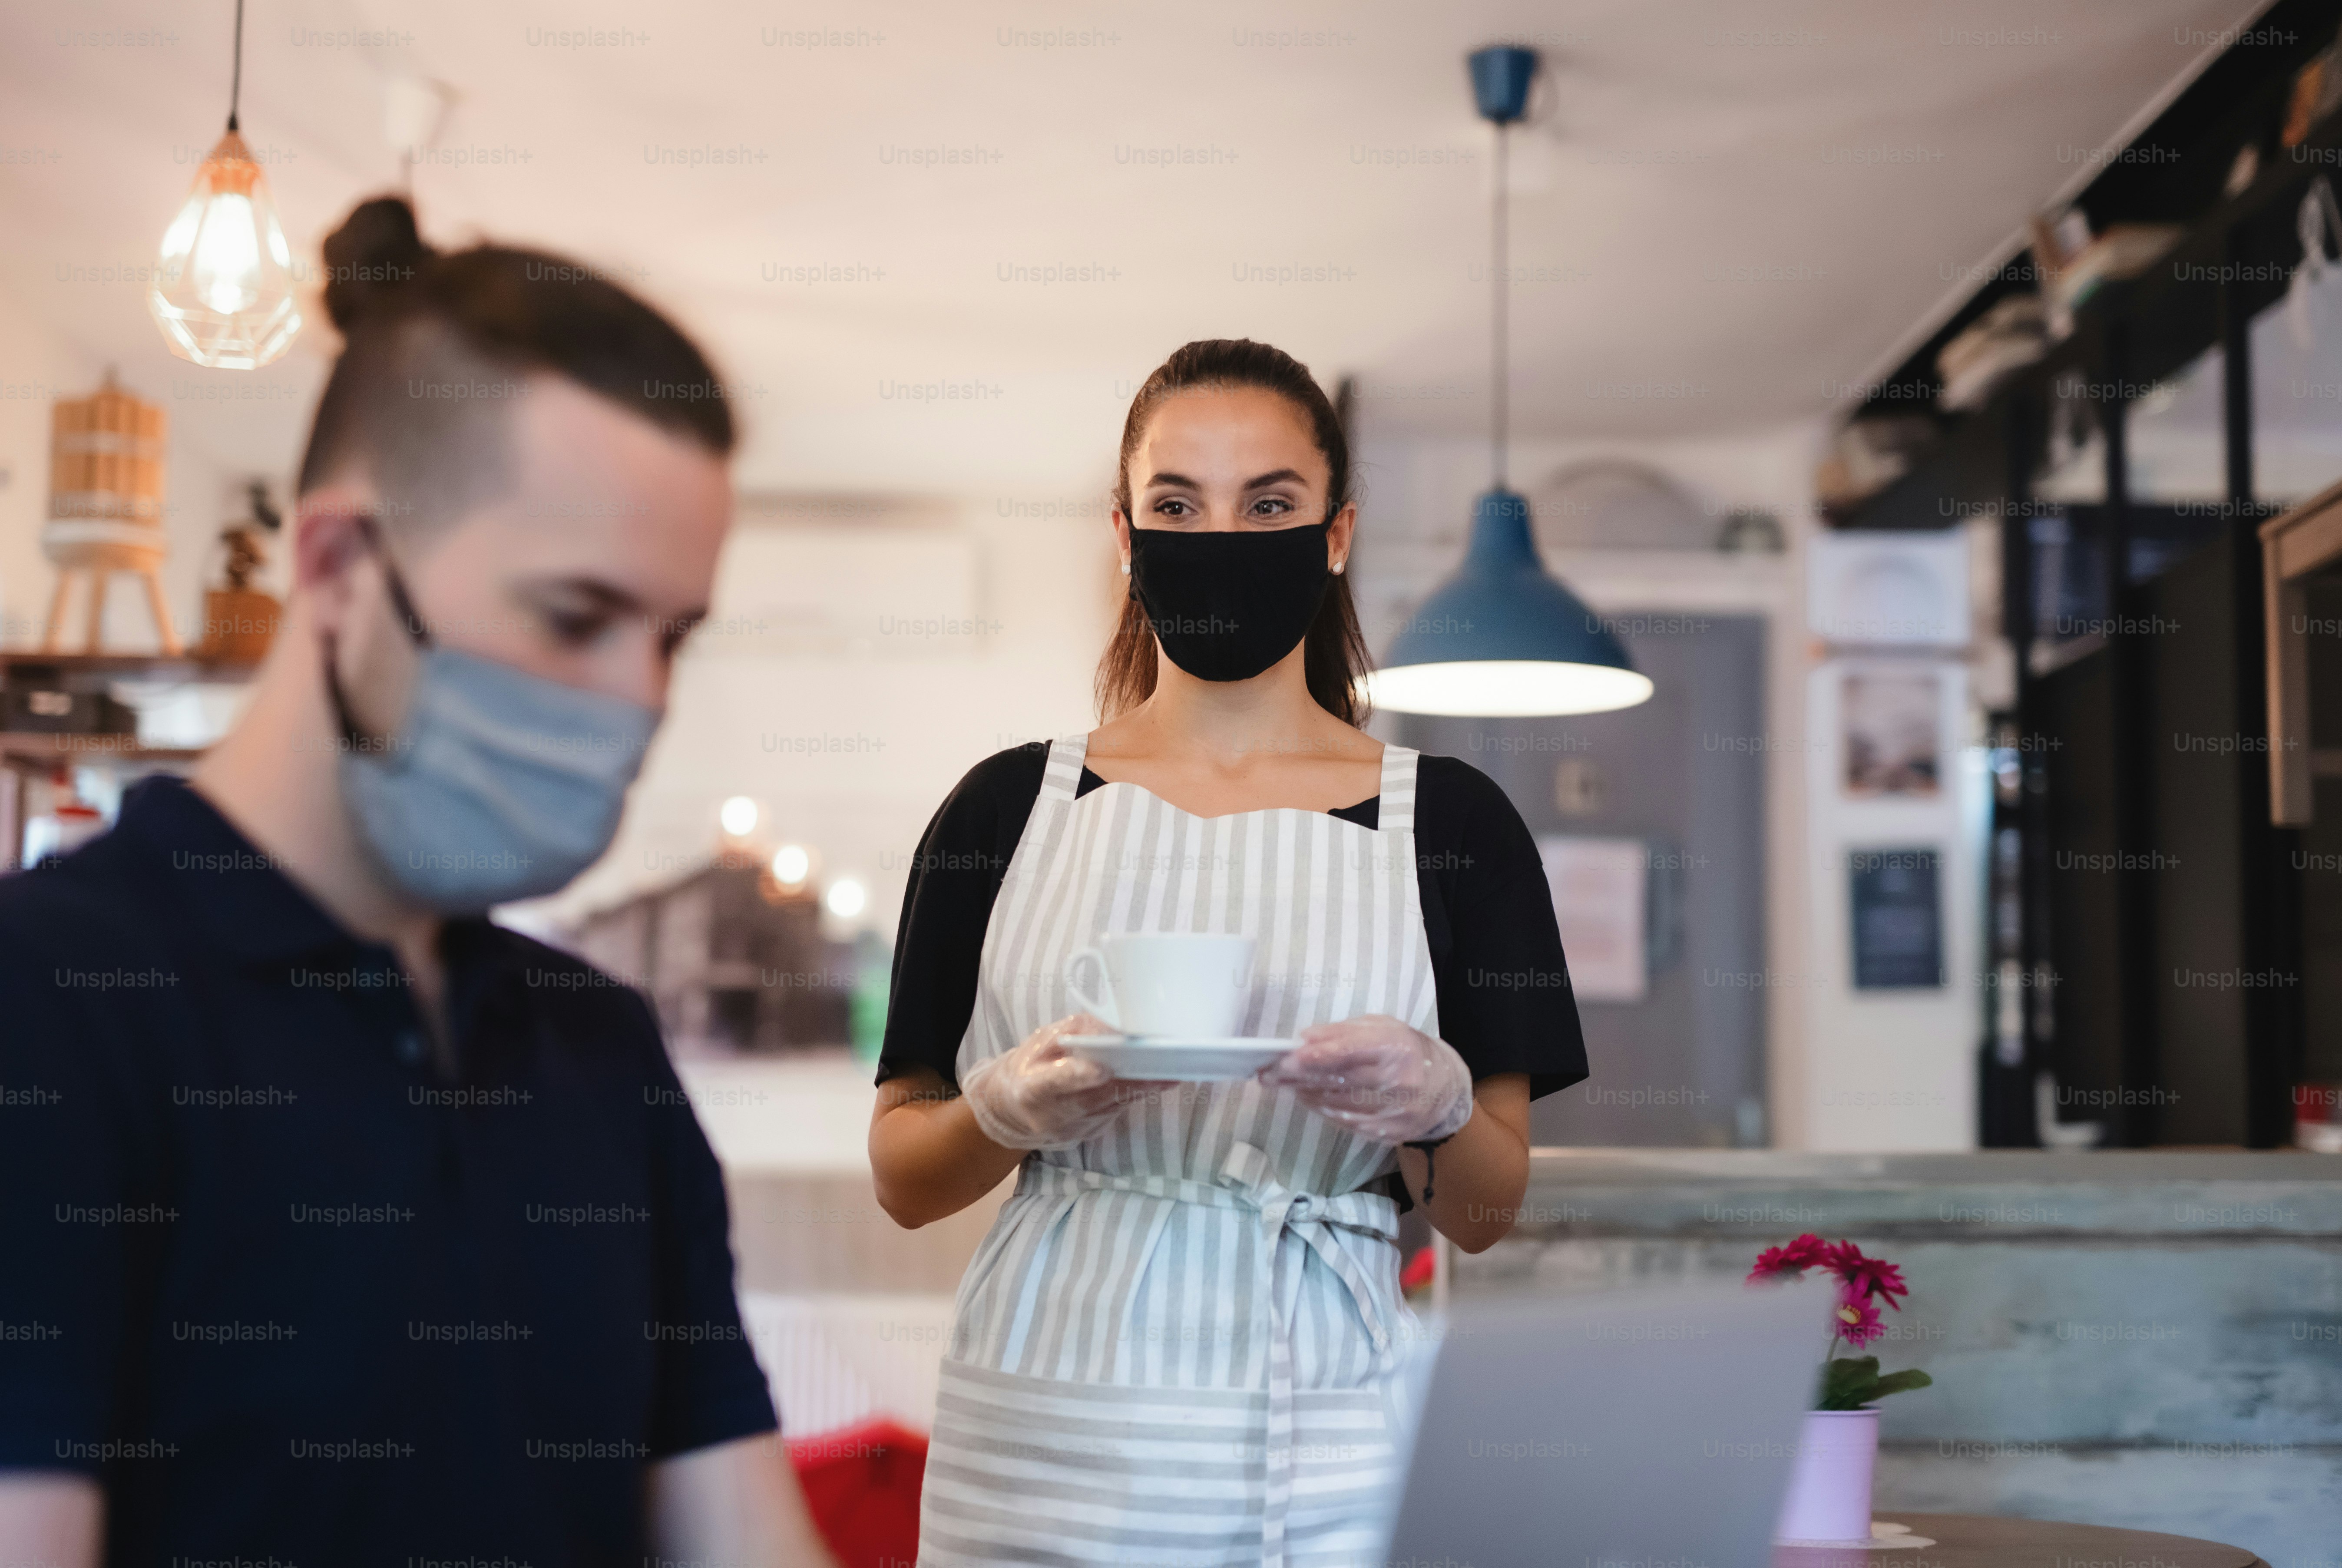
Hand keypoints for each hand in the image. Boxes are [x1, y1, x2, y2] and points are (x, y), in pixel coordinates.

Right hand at [961, 1013, 1149, 1150]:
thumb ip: (1070, 1034)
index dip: (1078, 1077)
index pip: (1055, 1083)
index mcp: (1032, 1088)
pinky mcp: (1091, 1133)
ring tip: (1172, 1069)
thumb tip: (1108, 1027)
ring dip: (1143, 1088)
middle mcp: (1053, 1114)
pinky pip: (1117, 1110)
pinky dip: (1136, 1094)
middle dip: (1131, 1082)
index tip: (1102, 1070)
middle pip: (1096, 1097)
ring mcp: (1075, 1128)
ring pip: (1114, 1105)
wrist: (1012, 1112)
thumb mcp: (1038, 1043)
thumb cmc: (1029, 1067)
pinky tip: (1156, 1080)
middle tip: (1162, 1066)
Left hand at [1258, 1014, 1473, 1144]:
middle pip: (1339, 1081)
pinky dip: (1323, 1109)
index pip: (1351, 1052)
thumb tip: (1305, 1038)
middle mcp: (1399, 1081)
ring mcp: (1396, 1112)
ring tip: (1282, 1083)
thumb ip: (1343, 1032)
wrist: (1444, 1088)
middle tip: (1269, 1073)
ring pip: (1338, 1105)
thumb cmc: (1405, 1050)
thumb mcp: (1381, 1028)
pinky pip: (1347, 1122)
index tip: (1288, 1056)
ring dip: (1305, 1093)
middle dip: (1299, 1076)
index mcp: (1397, 1047)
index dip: (1317, 1055)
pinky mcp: (1390, 1133)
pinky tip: (1308, 1098)